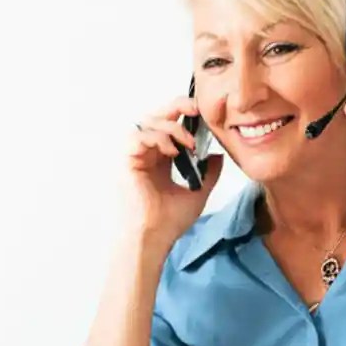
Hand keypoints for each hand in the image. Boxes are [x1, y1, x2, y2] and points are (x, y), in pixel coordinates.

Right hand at [126, 96, 224, 247]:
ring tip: (187, 145)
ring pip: (148, 122)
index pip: (169, 125)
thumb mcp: (198, 192)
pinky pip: (138, 136)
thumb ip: (209, 173)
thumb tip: (219, 155)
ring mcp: (134, 156)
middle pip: (157, 116)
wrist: (154, 238)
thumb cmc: (169, 222)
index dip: (183, 114)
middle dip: (177, 107)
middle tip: (196, 110)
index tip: (201, 114)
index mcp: (159, 158)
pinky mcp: (126, 161)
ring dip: (171, 127)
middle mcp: (145, 153)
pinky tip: (171, 152)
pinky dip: (156, 138)